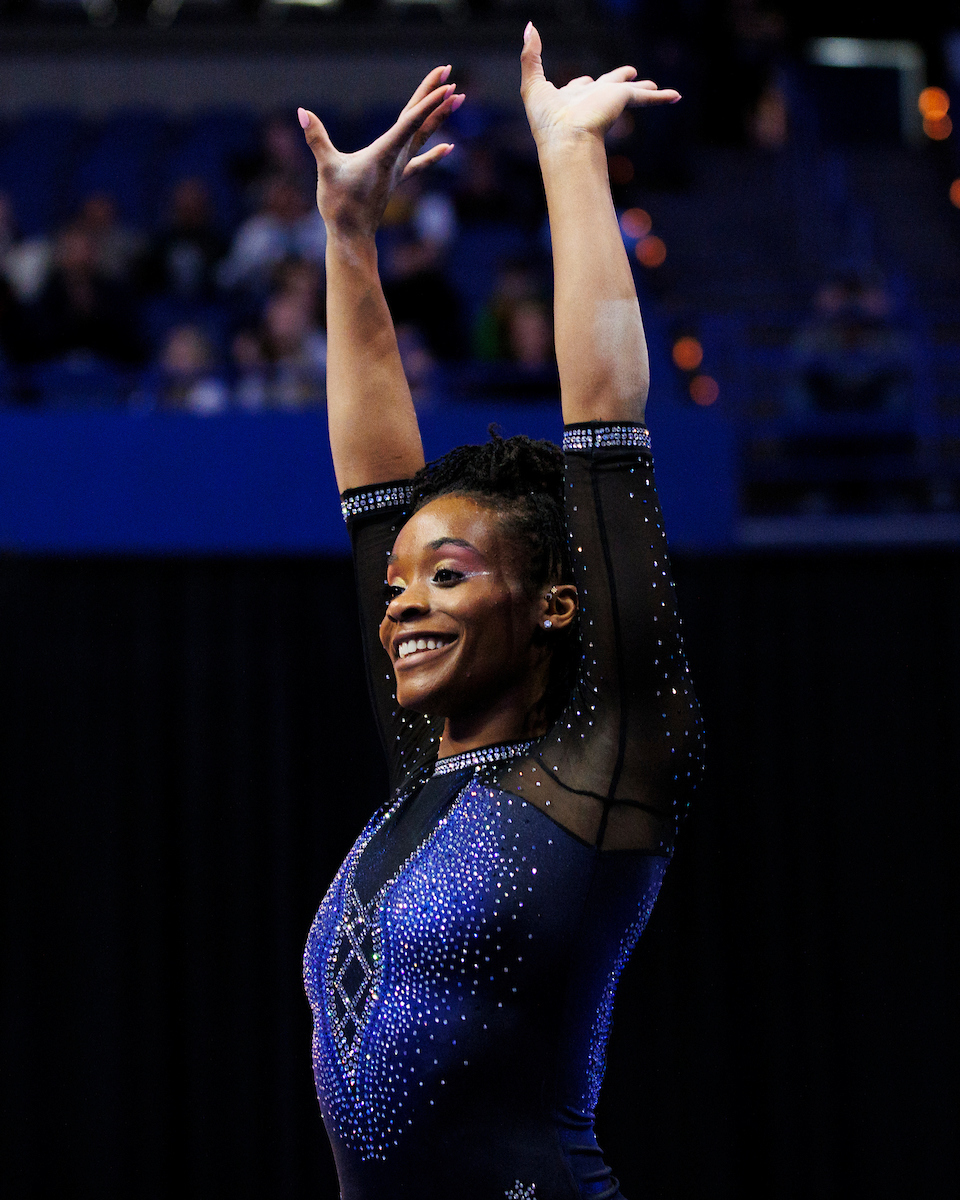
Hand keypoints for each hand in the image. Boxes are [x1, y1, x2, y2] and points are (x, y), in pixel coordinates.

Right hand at [299, 67, 463, 238]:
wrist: (351, 236)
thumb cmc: (339, 205)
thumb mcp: (326, 169)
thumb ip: (316, 139)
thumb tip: (302, 112)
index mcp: (384, 152)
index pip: (410, 120)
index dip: (428, 100)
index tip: (444, 83)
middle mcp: (396, 158)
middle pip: (419, 120)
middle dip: (435, 95)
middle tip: (450, 72)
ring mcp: (398, 168)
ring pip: (422, 136)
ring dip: (439, 116)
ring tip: (457, 97)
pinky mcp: (395, 178)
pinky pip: (419, 162)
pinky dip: (434, 154)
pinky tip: (449, 147)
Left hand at [520, 23, 679, 147]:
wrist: (567, 140)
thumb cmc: (547, 121)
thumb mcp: (532, 83)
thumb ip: (530, 55)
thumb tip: (530, 28)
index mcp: (571, 100)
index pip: (579, 88)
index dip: (580, 84)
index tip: (582, 82)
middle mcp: (591, 100)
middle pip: (608, 87)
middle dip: (618, 81)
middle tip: (629, 75)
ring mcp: (608, 101)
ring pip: (632, 93)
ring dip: (643, 90)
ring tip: (655, 87)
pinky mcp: (622, 101)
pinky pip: (646, 98)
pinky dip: (661, 98)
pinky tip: (676, 96)